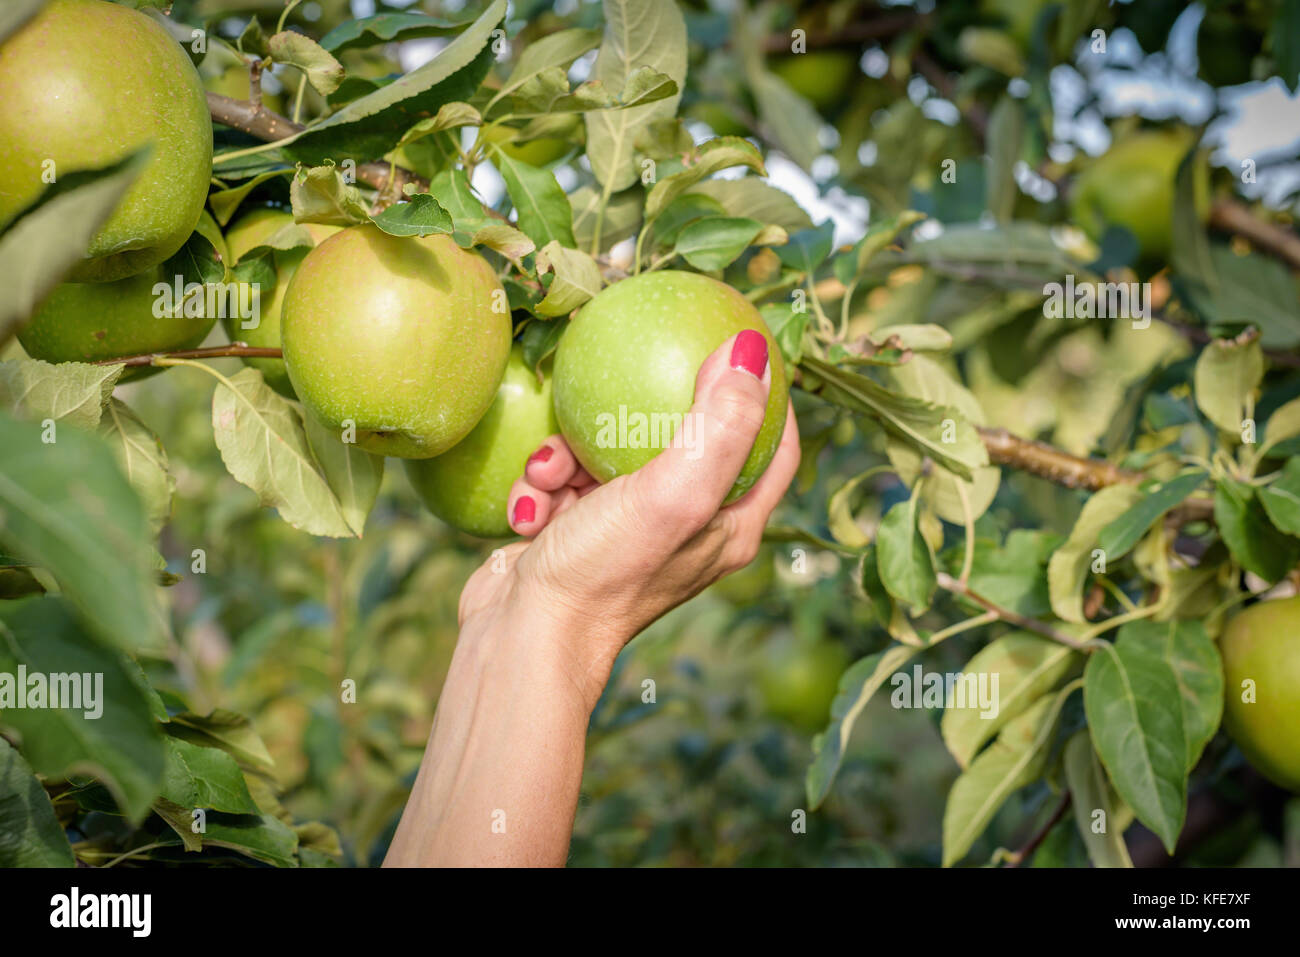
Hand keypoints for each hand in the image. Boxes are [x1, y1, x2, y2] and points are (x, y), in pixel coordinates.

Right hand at [456, 329, 799, 706]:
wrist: (523, 640)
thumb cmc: (606, 572)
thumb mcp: (673, 490)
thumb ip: (719, 423)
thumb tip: (752, 350)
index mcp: (727, 527)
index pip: (772, 452)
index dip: (769, 398)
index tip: (743, 347)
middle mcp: (684, 531)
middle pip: (684, 444)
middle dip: (644, 413)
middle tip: (634, 367)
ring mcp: (628, 535)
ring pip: (607, 460)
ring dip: (571, 454)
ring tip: (550, 467)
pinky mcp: (575, 538)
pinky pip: (564, 487)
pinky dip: (543, 488)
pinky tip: (529, 504)